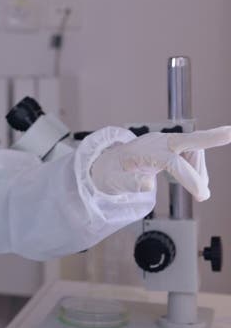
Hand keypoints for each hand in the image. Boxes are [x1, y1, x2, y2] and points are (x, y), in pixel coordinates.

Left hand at [91, 126, 230, 200]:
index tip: (201, 194)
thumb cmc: (110, 173)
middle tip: (230, 133)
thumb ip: (129, 183)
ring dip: (200, 171)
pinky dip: (197, 168)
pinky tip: (191, 181)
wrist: (108, 163)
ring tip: (199, 192)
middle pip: (187, 139)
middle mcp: (157, 143)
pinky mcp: (171, 145)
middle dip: (209, 137)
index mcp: (143, 152)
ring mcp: (165, 142)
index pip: (171, 162)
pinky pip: (192, 154)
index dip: (188, 177)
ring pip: (194, 152)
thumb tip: (148, 186)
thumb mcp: (114, 182)